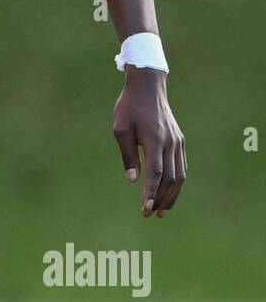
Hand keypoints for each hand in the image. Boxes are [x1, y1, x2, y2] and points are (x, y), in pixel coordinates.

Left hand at [112, 67, 186, 217]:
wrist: (148, 86)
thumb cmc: (129, 107)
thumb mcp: (121, 129)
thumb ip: (128, 155)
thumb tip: (133, 180)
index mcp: (155, 139)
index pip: (156, 173)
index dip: (151, 193)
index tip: (145, 208)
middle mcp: (170, 142)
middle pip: (171, 178)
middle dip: (161, 199)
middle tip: (149, 214)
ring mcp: (177, 142)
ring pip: (180, 175)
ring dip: (172, 195)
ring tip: (161, 211)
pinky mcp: (179, 141)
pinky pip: (181, 167)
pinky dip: (176, 183)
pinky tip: (168, 193)